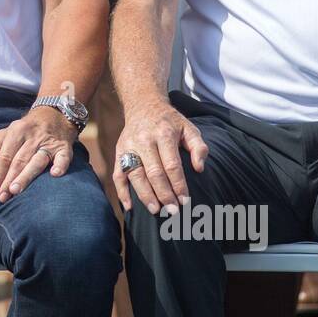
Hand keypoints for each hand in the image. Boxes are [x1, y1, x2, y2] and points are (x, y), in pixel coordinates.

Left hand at [0, 105, 76, 201]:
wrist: (55, 114)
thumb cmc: (26, 129)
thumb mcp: (8, 133)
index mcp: (17, 131)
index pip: (5, 155)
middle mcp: (32, 137)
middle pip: (19, 160)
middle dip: (9, 179)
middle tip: (2, 196)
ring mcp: (49, 142)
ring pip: (37, 161)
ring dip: (26, 176)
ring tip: (16, 190)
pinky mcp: (64, 147)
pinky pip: (64, 157)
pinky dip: (60, 165)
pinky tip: (55, 174)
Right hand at [112, 97, 207, 214]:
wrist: (143, 105)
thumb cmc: (170, 122)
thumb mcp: (189, 128)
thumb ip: (198, 147)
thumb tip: (199, 168)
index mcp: (164, 134)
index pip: (172, 165)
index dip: (179, 185)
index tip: (185, 200)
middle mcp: (144, 140)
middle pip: (153, 173)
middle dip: (164, 194)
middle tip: (173, 211)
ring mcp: (129, 146)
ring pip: (135, 175)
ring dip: (145, 195)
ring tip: (156, 210)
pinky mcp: (119, 152)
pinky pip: (118, 174)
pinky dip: (122, 192)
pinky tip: (129, 207)